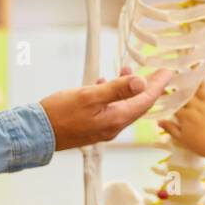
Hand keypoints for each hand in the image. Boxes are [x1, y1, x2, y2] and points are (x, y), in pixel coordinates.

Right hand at [41, 66, 172, 150]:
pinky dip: (112, 95)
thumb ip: (116, 89)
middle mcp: (114, 126)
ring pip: (124, 106)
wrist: (36, 133)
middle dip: (148, 87)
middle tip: (157, 72)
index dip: (158, 85)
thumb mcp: (89, 96)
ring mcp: (103, 128)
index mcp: (116, 119)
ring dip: (128, 89)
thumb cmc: (60, 113)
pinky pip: (110, 109)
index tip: (169, 72)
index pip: (145, 101)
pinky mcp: (92, 126)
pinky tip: (103, 83)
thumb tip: (142, 82)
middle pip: (138, 105)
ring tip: (127, 70)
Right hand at [158, 65, 204, 169]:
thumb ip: (171, 129)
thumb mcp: (184, 141)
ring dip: (193, 72)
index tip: (158, 81)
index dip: (165, 91)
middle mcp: (196, 106)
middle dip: (177, 77)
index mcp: (185, 116)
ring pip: (199, 85)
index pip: (172, 101)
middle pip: (185, 89)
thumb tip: (158, 121)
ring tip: (188, 58)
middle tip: (172, 63)